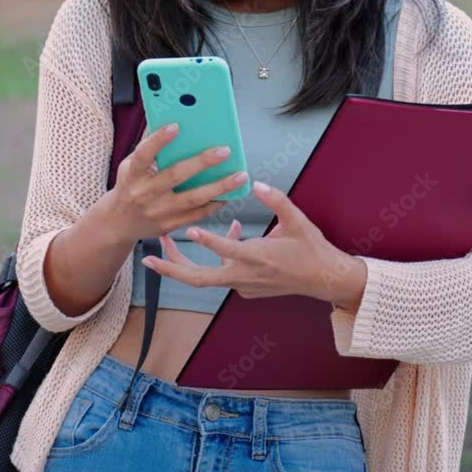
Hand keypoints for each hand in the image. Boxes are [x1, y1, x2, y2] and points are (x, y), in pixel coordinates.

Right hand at [110, 122, 248, 242]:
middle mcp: (144, 194)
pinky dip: (214, 204)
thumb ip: (150, 150)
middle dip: (202, 162)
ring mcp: (157, 212)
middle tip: (225, 151)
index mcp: (132, 174)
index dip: (158, 140)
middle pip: (176, 176)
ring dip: (219, 187)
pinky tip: (229, 194)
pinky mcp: (168, 225)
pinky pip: (196, 214)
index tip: (176, 126)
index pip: (144, 155)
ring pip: (192, 198)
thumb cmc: (130, 186)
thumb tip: (175, 127)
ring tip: (239, 175)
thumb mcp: (130, 167)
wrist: (118, 223)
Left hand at [142, 179, 366, 309]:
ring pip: (207, 276)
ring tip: (167, 242)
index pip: (227, 250)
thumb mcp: (298, 221)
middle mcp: (245, 275)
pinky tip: (233, 232)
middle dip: (171, 269)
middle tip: (147, 258)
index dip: (208, 240)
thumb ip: (276, 201)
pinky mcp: (246, 288)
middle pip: (199, 279)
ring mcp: (243, 285)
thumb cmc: (311, 249)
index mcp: (258, 257)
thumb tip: (256, 183)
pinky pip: (223, 272)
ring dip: (186, 262)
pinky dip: (218, 256)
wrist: (324, 280)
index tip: (189, 229)